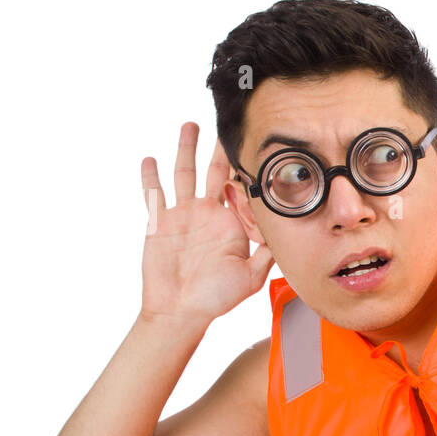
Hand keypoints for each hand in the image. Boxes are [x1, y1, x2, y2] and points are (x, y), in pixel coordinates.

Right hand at [139, 122, 274, 326]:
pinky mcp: (159, 221)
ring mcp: (183, 215)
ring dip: (186, 149)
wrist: (180, 311)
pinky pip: (153, 194)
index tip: (254, 149)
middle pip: (214, 172)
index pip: (240, 189)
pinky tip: (149, 159)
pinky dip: (150, 177)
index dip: (246, 172)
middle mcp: (208, 214)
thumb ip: (266, 254)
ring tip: (191, 125)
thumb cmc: (215, 298)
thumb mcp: (249, 277)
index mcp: (230, 223)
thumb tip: (287, 235)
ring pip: (185, 173)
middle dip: (220, 149)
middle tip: (227, 124)